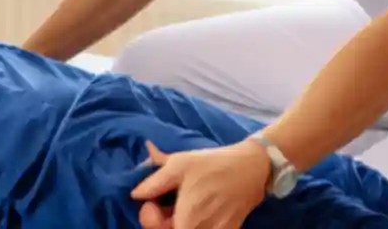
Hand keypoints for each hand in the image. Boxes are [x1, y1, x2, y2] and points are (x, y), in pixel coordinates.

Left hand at [131, 139, 268, 228]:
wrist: (252, 168)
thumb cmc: (213, 164)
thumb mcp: (180, 164)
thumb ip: (154, 181)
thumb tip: (135, 193)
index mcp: (186, 218)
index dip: (149, 217)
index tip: (153, 201)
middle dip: (163, 221)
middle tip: (167, 201)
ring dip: (179, 222)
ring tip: (182, 206)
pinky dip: (196, 223)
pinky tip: (199, 211)